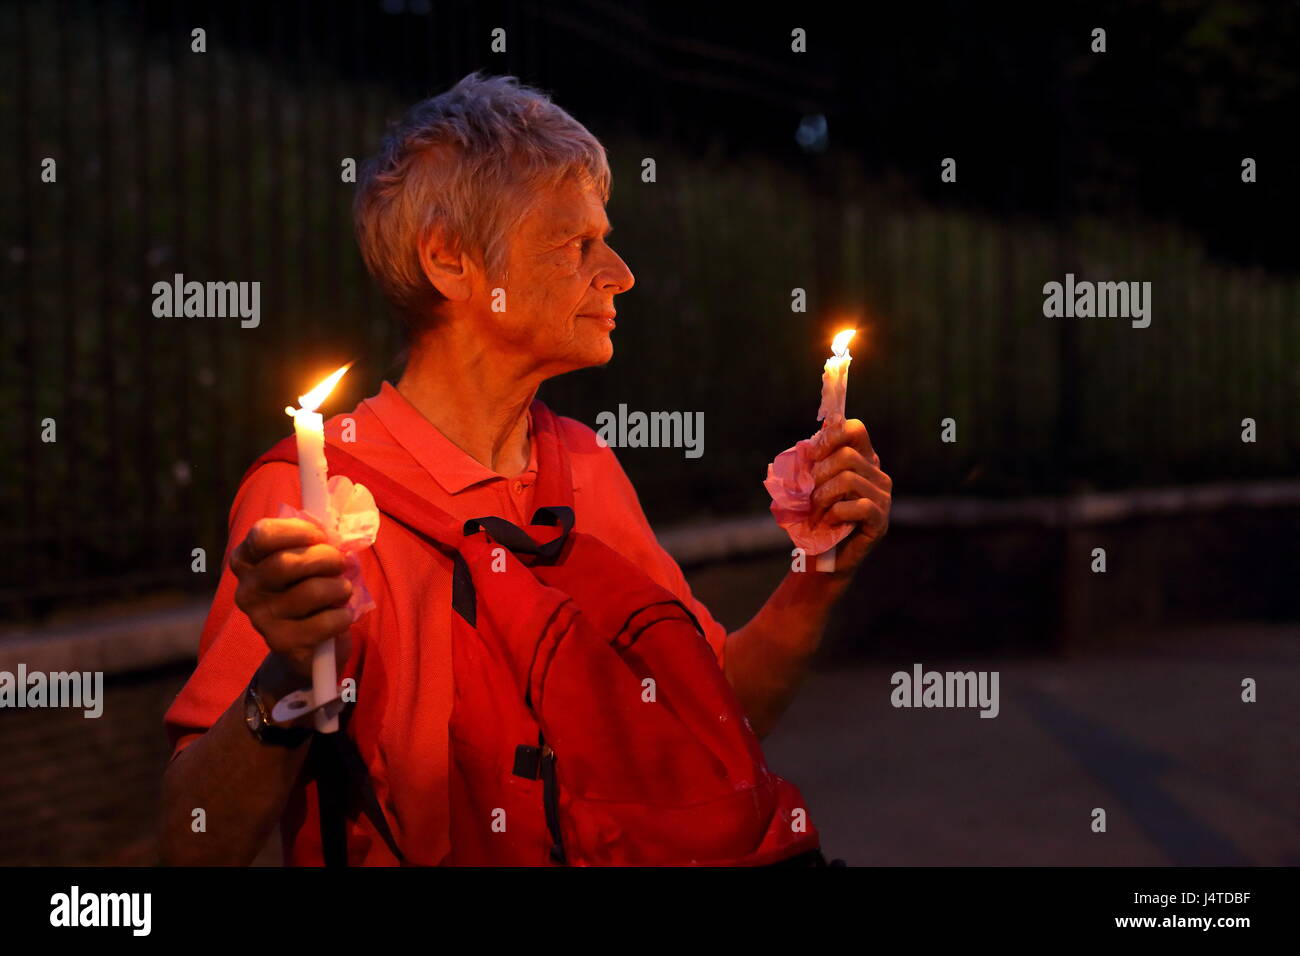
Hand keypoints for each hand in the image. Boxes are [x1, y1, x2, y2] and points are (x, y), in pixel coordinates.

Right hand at [229, 517, 354, 683]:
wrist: (305, 642)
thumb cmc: (308, 587)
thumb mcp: (305, 559)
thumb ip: (314, 543)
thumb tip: (338, 535)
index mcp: (247, 560)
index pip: (263, 534)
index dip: (297, 531)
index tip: (321, 536)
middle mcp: (247, 589)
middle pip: (286, 563)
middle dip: (325, 558)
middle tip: (340, 563)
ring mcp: (261, 618)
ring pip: (310, 591)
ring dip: (339, 587)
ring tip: (343, 590)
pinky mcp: (281, 642)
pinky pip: (323, 622)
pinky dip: (342, 616)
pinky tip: (342, 616)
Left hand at [807, 418, 891, 573]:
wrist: (822, 557)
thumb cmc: (814, 518)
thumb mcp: (808, 487)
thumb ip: (809, 465)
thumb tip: (803, 449)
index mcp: (862, 459)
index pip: (855, 429)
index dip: (831, 437)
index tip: (812, 455)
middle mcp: (877, 474)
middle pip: (847, 456)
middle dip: (818, 475)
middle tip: (807, 495)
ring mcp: (883, 497)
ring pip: (849, 479)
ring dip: (822, 497)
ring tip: (814, 512)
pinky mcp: (881, 519)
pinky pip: (857, 506)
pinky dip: (835, 514)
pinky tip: (828, 523)